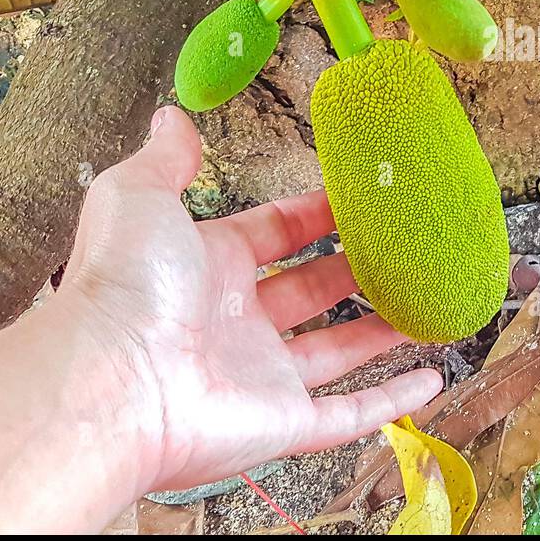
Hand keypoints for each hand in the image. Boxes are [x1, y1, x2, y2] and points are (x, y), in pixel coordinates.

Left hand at [57, 105, 441, 496]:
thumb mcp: (139, 196)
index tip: (360, 196)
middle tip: (402, 246)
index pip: (275, 232)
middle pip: (310, 290)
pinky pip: (349, 414)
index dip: (317, 214)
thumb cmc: (121, 287)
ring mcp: (261, 376)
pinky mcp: (283, 423)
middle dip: (355, 268)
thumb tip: (170, 117)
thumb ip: (166, 160)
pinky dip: (393, 400)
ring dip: (381, 330)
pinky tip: (430, 376)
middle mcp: (235, 321)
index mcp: (207, 266)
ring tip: (425, 303)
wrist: (109, 383)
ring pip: (337, 351)